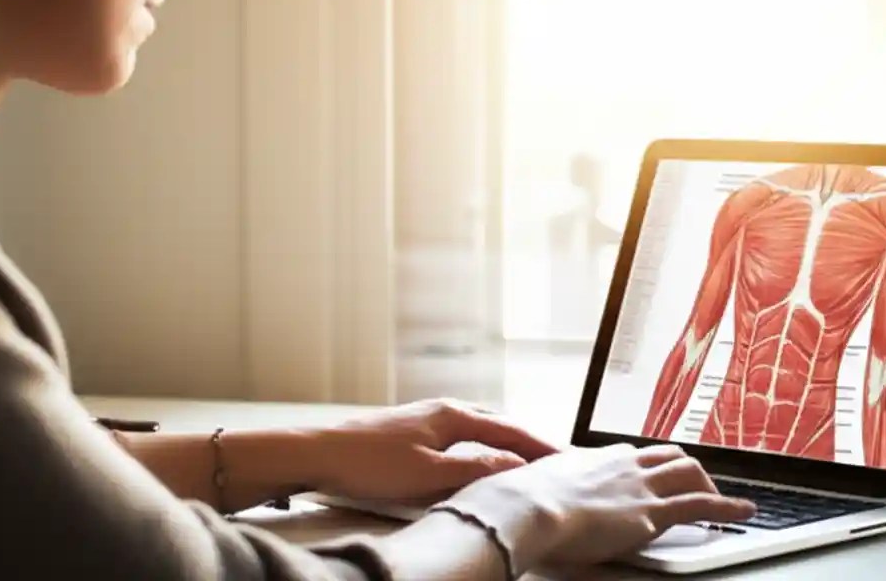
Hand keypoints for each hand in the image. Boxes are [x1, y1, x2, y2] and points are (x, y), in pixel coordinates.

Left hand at [305, 398, 560, 502]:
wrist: (317, 452)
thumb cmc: (368, 464)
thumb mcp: (427, 475)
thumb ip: (474, 469)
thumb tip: (515, 465)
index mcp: (453, 416)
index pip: (510, 430)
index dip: (540, 446)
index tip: (567, 460)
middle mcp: (444, 410)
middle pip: (499, 423)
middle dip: (527, 440)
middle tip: (555, 460)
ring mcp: (426, 417)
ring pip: (479, 427)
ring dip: (505, 441)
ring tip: (525, 459)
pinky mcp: (412, 430)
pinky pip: (461, 434)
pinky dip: (482, 444)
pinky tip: (479, 457)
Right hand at [440, 443, 755, 573]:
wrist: (524, 509)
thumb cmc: (513, 503)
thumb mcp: (519, 487)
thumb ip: (526, 489)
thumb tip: (505, 496)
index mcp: (589, 457)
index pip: (628, 453)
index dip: (644, 463)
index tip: (648, 470)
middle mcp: (620, 463)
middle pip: (665, 455)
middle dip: (682, 467)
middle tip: (691, 481)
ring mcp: (639, 484)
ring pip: (688, 472)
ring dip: (706, 484)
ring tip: (719, 498)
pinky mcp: (654, 511)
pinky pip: (703, 505)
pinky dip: (728, 507)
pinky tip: (743, 512)